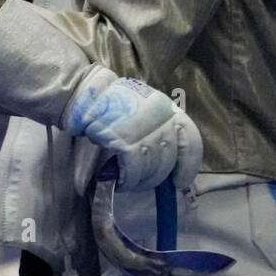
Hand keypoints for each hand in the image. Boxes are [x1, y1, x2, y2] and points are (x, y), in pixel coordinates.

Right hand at [62, 66, 202, 190]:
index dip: (188, 164)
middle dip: (157, 176)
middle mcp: (161, 116)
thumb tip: (165, 167)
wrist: (85, 93)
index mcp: (167, 108)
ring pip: (153, 167)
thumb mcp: (143, 110)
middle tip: (142, 182)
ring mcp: (144, 128)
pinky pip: (133, 170)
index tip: (180, 181)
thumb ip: (157, 132)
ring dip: (141, 181)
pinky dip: (127, 180)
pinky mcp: (125, 139)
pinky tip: (119, 181)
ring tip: (128, 182)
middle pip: (170, 158)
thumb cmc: (113, 104)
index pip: (190, 138)